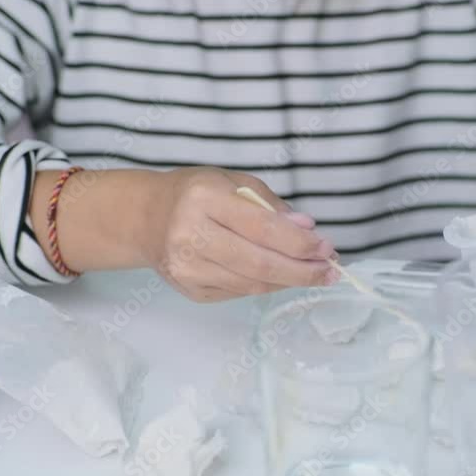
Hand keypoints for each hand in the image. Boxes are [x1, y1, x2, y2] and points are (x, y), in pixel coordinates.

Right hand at [140, 167, 338, 301]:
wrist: (145, 217)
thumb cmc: (196, 194)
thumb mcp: (233, 182)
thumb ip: (271, 205)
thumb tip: (308, 230)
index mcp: (204, 199)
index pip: (263, 228)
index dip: (300, 243)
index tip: (328, 248)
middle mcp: (190, 235)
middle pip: (260, 264)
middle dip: (303, 271)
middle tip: (330, 272)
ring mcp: (187, 267)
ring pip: (252, 284)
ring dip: (289, 281)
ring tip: (313, 274)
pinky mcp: (189, 289)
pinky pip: (239, 292)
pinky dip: (266, 286)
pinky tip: (281, 277)